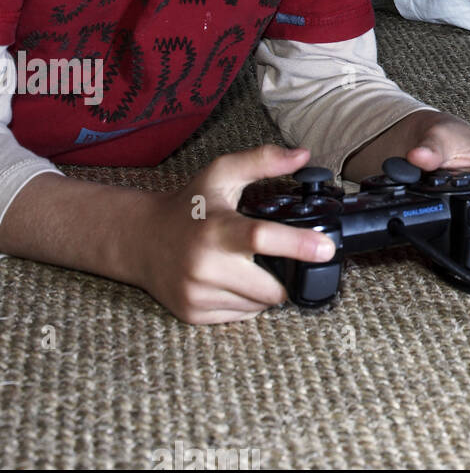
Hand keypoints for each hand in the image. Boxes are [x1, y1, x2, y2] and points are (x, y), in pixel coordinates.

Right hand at [133, 146, 338, 324]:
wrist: (140, 240)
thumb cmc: (188, 205)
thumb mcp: (221, 174)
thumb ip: (262, 161)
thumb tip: (303, 155)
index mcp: (217, 229)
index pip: (261, 238)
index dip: (298, 245)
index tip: (327, 248)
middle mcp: (205, 266)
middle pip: (269, 286)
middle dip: (286, 275)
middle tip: (280, 257)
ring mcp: (197, 294)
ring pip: (258, 305)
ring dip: (266, 290)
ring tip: (252, 266)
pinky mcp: (192, 314)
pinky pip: (240, 316)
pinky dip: (247, 302)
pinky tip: (234, 280)